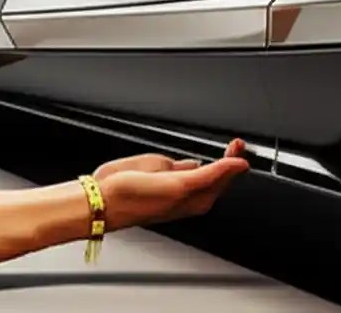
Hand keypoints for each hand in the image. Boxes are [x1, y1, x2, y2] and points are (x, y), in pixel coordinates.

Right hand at [94, 139, 248, 228]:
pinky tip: (200, 154)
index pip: (225, 176)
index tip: (238, 145)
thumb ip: (212, 173)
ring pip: (203, 169)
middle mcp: (188, 192)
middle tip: (235, 142)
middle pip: (218, 174)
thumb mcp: (179, 184)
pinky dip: (197, 160)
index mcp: (198, 198)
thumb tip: (239, 165)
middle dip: (229, 157)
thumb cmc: (134, 198)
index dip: (235, 160)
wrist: (102, 197)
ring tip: (228, 145)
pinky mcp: (160, 176)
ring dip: (216, 159)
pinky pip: (184, 166)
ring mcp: (175, 183)